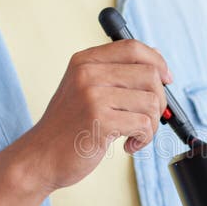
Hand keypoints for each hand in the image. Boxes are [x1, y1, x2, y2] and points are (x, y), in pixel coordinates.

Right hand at [21, 39, 170, 191]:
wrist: (39, 158)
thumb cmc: (69, 127)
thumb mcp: (85, 90)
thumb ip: (116, 73)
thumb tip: (157, 60)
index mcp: (84, 61)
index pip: (133, 47)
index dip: (157, 62)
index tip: (167, 79)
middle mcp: (88, 73)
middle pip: (150, 75)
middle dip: (159, 100)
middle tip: (147, 118)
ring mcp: (93, 95)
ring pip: (151, 101)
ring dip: (151, 124)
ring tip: (134, 134)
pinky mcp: (100, 120)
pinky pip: (144, 124)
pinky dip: (144, 139)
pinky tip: (128, 145)